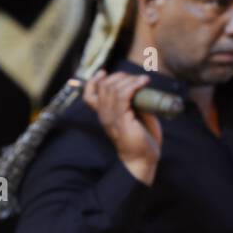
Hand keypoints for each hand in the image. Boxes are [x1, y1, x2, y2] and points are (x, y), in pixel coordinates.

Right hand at [83, 70, 161, 184]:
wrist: (142, 159)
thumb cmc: (142, 139)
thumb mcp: (134, 116)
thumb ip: (133, 102)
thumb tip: (141, 87)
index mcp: (104, 114)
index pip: (89, 94)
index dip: (94, 81)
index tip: (105, 73)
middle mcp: (104, 114)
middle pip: (103, 86)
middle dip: (121, 76)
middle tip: (137, 80)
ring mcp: (111, 117)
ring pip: (113, 88)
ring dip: (130, 80)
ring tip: (143, 81)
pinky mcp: (122, 120)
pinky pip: (123, 96)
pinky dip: (133, 85)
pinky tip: (143, 83)